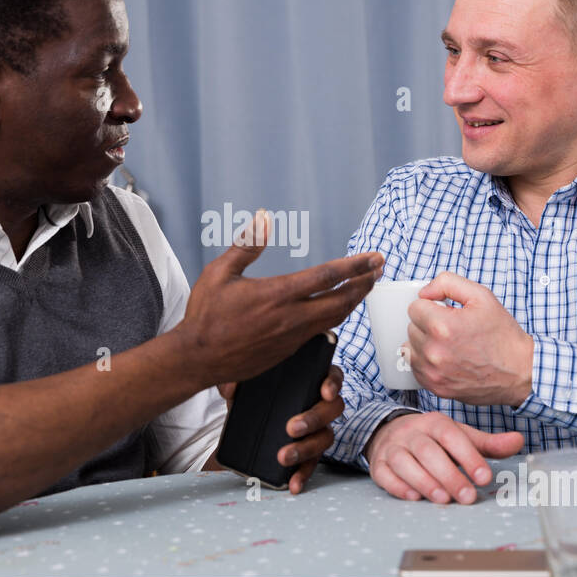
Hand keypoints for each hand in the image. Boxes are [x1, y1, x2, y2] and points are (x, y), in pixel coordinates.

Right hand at [177, 210, 382, 384]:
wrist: (198, 358)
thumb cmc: (205, 315)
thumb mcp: (219, 272)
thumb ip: (246, 246)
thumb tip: (262, 218)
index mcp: (277, 294)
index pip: (326, 276)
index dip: (354, 265)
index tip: (372, 257)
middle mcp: (290, 317)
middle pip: (341, 299)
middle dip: (364, 282)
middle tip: (379, 269)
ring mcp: (292, 337)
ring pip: (336, 317)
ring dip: (354, 300)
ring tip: (366, 285)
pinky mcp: (289, 350)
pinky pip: (321, 331)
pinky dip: (336, 316)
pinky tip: (338, 307)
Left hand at [218, 366, 344, 493]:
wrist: (244, 431)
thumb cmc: (254, 400)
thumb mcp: (243, 389)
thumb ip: (235, 382)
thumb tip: (229, 387)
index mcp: (310, 383)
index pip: (332, 376)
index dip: (333, 383)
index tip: (324, 392)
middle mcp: (320, 406)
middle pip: (333, 409)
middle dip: (314, 419)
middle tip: (291, 428)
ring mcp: (318, 432)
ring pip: (324, 439)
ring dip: (305, 449)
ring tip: (283, 457)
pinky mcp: (309, 454)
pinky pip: (311, 465)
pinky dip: (302, 475)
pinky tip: (293, 484)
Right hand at [363, 412, 523, 502]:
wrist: (390, 431)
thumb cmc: (431, 439)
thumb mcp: (459, 436)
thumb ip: (487, 443)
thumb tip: (518, 441)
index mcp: (434, 423)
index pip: (450, 435)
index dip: (467, 456)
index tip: (484, 477)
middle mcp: (411, 433)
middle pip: (427, 451)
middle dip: (448, 475)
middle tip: (467, 497)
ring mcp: (392, 448)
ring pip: (404, 462)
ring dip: (423, 482)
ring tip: (442, 499)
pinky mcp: (378, 464)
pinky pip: (384, 474)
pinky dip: (398, 486)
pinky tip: (414, 497)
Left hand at [407, 272, 533, 405]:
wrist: (520, 372)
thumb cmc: (502, 335)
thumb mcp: (481, 296)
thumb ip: (447, 283)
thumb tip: (424, 292)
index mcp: (442, 326)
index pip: (414, 308)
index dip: (431, 307)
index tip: (446, 313)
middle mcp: (434, 352)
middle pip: (411, 328)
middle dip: (428, 325)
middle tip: (453, 330)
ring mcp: (433, 373)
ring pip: (410, 349)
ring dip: (425, 344)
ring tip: (449, 345)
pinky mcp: (436, 388)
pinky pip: (416, 369)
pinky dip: (427, 363)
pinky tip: (447, 359)